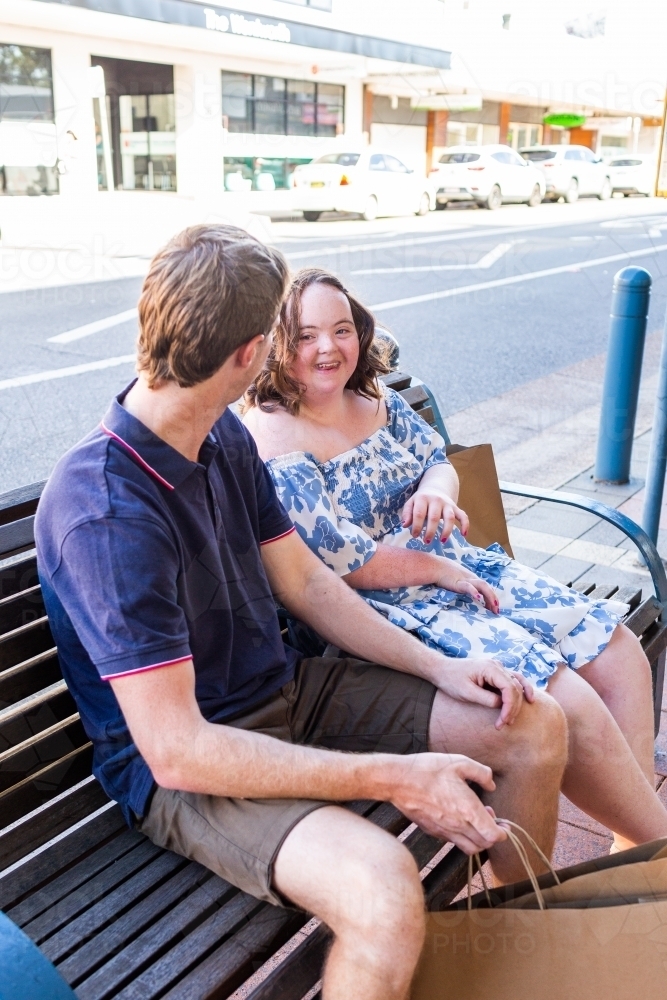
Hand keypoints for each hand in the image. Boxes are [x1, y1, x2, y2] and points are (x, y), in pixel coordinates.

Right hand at [389, 753, 507, 853]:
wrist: (399, 780)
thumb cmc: (429, 769)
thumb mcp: (459, 762)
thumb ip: (481, 773)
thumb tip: (491, 785)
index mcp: (468, 810)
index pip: (493, 835)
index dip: (503, 833)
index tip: (504, 825)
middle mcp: (457, 825)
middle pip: (483, 845)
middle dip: (492, 835)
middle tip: (491, 818)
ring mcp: (443, 830)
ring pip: (468, 847)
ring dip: (477, 838)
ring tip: (475, 820)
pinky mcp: (432, 831)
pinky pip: (453, 841)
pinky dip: (462, 836)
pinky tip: (458, 818)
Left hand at [401, 488, 468, 543]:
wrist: (435, 488)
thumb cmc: (421, 500)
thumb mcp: (411, 503)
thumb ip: (407, 513)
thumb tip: (404, 525)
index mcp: (423, 498)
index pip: (419, 513)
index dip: (417, 526)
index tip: (415, 536)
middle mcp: (436, 500)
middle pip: (434, 517)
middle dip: (430, 531)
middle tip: (426, 542)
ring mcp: (447, 504)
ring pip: (449, 517)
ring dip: (446, 530)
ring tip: (442, 541)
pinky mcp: (456, 507)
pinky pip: (463, 515)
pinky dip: (465, 524)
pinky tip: (464, 534)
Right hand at [434, 562, 499, 613]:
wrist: (435, 566)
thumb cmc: (445, 573)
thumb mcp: (458, 580)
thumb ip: (464, 586)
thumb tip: (469, 596)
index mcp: (472, 579)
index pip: (485, 588)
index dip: (491, 597)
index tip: (494, 608)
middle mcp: (472, 579)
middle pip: (487, 587)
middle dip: (494, 599)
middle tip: (496, 611)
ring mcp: (466, 580)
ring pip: (483, 586)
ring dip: (490, 597)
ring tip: (493, 607)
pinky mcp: (459, 582)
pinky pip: (468, 587)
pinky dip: (474, 592)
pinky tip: (478, 598)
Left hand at [437, 657, 534, 729]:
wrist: (441, 670)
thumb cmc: (451, 680)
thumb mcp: (467, 692)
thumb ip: (486, 699)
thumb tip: (501, 705)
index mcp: (490, 668)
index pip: (509, 688)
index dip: (509, 707)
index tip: (502, 721)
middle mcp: (497, 666)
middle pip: (515, 688)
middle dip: (512, 708)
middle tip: (503, 724)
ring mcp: (498, 668)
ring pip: (518, 684)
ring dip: (518, 702)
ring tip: (512, 719)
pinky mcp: (496, 673)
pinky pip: (514, 681)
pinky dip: (522, 691)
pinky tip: (529, 700)